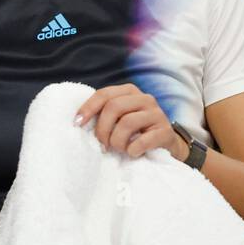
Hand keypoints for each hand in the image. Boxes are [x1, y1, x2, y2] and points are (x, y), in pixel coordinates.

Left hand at [73, 83, 187, 159]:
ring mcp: (157, 114)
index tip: (77, 124)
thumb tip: (77, 121)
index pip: (104, 94)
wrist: (164, 145)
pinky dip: (133, 149)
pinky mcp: (166, 131)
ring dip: (117, 141)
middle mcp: (145, 98)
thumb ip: (103, 114)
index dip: (88, 108)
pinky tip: (132, 153)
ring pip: (127, 123)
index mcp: (129, 92)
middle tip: (102, 143)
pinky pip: (143, 140)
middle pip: (114, 107)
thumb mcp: (118, 118)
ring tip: (119, 149)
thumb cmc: (134, 131)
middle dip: (102, 129)